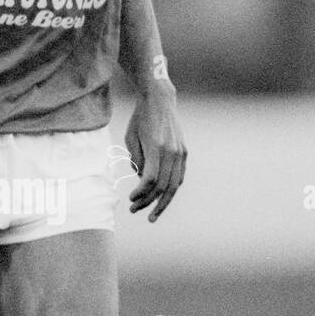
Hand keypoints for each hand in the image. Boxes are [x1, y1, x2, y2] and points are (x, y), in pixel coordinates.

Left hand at [124, 90, 187, 221]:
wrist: (160, 100)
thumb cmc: (140, 119)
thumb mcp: (130, 138)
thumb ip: (136, 161)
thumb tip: (143, 180)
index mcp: (156, 147)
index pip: (150, 179)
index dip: (140, 193)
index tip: (130, 198)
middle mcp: (171, 151)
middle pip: (162, 186)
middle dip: (148, 202)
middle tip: (134, 210)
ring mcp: (180, 152)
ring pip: (174, 185)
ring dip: (162, 202)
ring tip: (151, 215)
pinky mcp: (184, 152)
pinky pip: (179, 177)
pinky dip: (171, 190)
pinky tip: (162, 198)